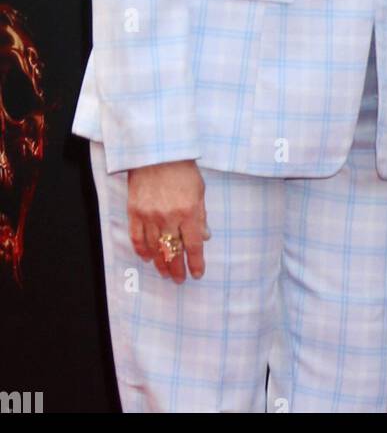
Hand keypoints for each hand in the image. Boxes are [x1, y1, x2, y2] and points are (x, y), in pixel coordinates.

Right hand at [127, 159, 207, 282]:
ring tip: (165, 273)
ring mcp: (150, 216)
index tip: (197, 273)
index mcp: (188, 211)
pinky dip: (142, 250)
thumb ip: (201, 215)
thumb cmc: (182, 169)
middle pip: (174, 252)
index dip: (196, 262)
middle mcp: (169, 217)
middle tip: (179, 280)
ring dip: (161, 264)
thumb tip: (205, 237)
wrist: (156, 152)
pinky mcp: (134, 212)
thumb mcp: (199, 190)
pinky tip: (147, 258)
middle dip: (178, 269)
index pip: (193, 245)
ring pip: (155, 249)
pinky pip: (137, 238)